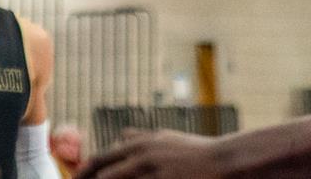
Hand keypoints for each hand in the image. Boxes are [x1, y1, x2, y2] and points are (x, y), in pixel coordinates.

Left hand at [77, 131, 226, 178]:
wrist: (223, 160)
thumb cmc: (193, 150)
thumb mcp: (164, 138)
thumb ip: (141, 137)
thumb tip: (123, 135)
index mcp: (139, 143)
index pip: (103, 158)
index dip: (86, 171)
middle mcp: (142, 156)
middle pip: (107, 174)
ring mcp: (155, 172)